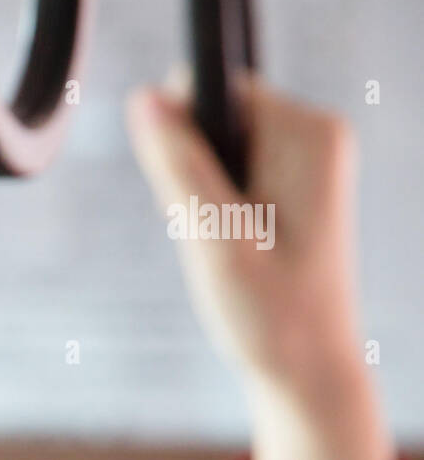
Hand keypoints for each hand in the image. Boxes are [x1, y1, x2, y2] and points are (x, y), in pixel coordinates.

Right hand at [126, 73, 393, 459]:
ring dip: (200, 199)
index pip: (212, 87)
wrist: (307, 372)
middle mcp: (316, 136)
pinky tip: (233, 253)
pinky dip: (213, 212)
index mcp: (309, 135)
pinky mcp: (292, 185)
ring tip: (228, 252)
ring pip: (212, 149)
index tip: (201, 204)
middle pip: (211, 117)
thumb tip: (143, 97)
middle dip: (190, 174)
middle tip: (217, 238)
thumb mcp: (213, 241)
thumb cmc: (269, 315)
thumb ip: (178, 166)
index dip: (182, 141)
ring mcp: (307, 160)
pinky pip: (226, 174)